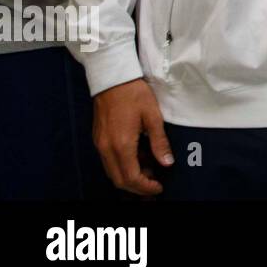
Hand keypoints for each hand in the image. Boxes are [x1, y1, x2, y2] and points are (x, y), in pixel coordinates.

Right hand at [93, 79, 173, 195]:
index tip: (159, 187)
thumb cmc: (134, 94)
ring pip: (112, 172)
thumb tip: (167, 162)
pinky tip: (138, 159)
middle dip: (137, 187)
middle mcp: (107, 148)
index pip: (131, 177)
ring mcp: (100, 144)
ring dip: (129, 177)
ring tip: (149, 171)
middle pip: (119, 180)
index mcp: (121, 144)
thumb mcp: (153, 117)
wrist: (113, 79)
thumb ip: (159, 142)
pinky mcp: (98, 139)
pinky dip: (123, 166)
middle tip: (155, 185)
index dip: (145, 187)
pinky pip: (109, 161)